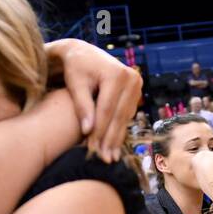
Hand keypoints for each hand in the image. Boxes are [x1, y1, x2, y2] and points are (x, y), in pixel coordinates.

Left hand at [45, 39, 141, 162]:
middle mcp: (132, 78)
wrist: (84, 53)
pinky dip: (118, 131)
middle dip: (109, 139)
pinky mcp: (136, 92)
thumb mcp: (75, 84)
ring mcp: (137, 85)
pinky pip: (126, 116)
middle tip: (103, 160)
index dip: (99, 131)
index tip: (91, 150)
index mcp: (117, 74)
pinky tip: (113, 146)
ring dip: (115, 139)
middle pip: (118, 116)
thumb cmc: (75, 67)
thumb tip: (87, 131)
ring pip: (124, 118)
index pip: (107, 109)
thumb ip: (82, 106)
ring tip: (108, 157)